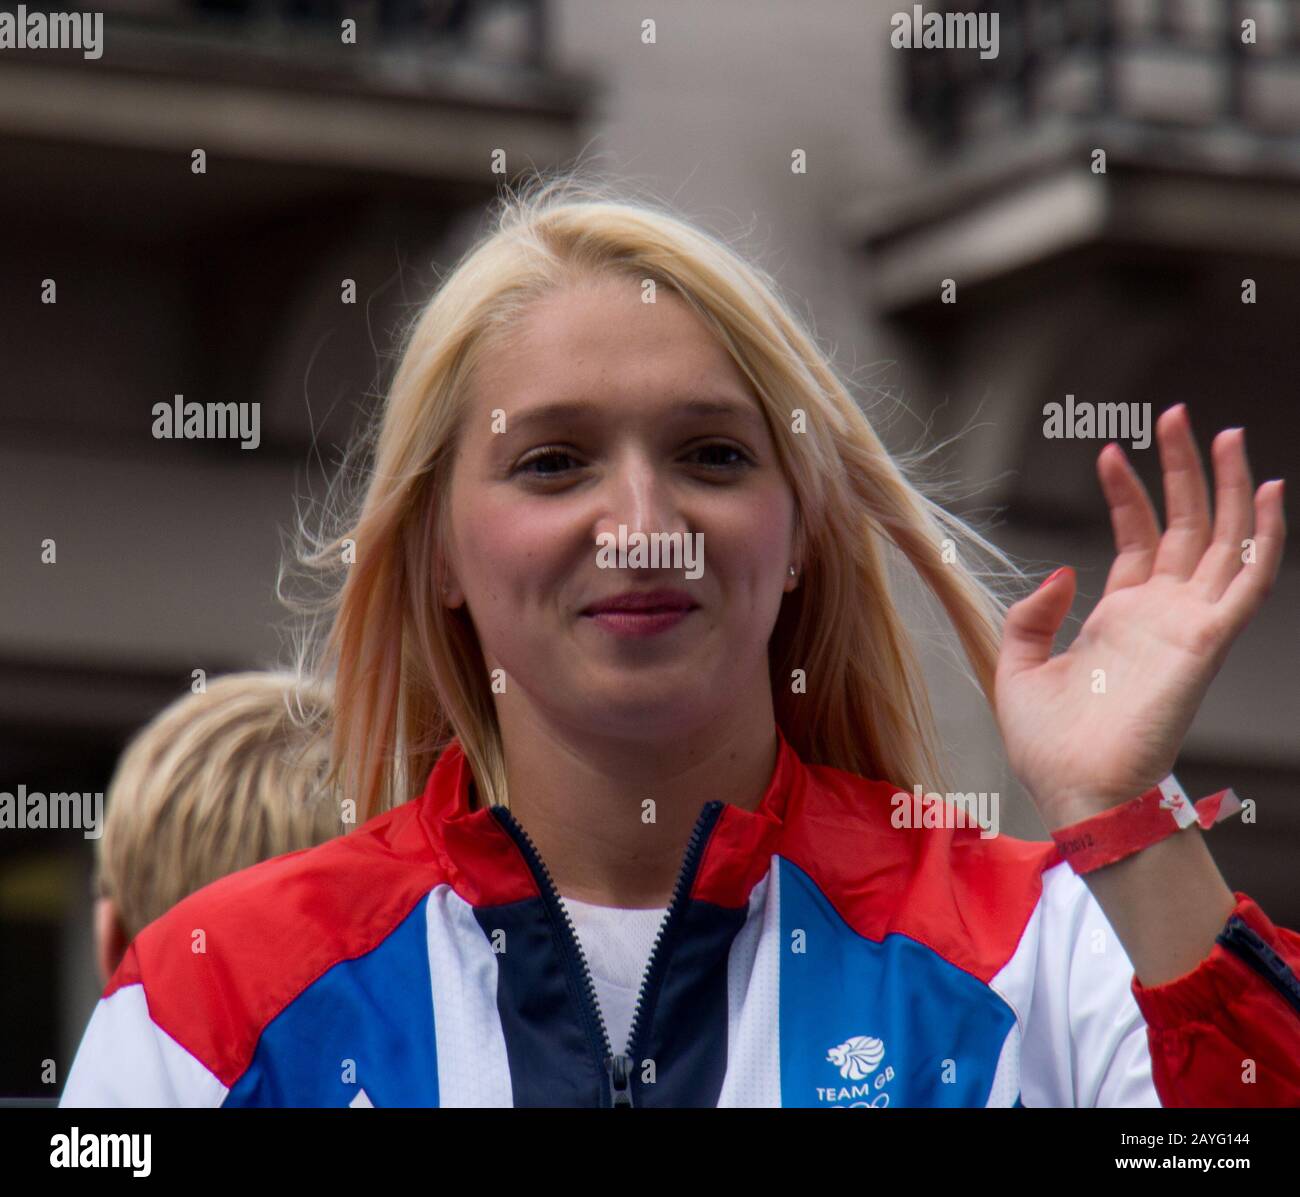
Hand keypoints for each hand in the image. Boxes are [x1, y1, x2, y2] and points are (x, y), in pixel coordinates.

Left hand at [994, 404, 1285, 830]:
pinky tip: (1268, 491)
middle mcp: (1158, 614)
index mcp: (1117, 618)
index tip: (1109, 451)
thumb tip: (1062, 569)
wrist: (1073, 790)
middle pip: (1183, 525)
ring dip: (1226, 487)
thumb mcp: (1017, 667)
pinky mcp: (1205, 641)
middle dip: (1182, 470)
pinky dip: (1263, 537)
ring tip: (1223, 433)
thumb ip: (1031, 615)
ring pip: (1220, 540)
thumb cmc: (1048, 745)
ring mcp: (1185, 625)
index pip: (1135, 538)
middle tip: (1178, 415)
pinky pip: (1246, 581)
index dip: (1128, 494)